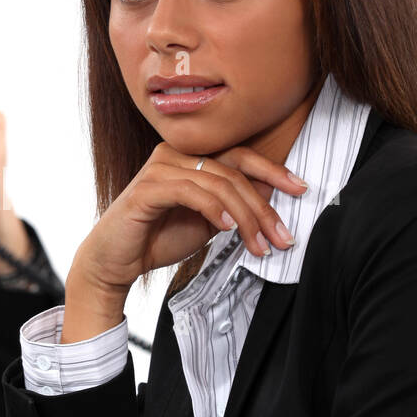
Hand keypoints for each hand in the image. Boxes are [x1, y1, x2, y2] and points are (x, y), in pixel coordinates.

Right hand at [63, 144, 307, 338]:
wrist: (116, 262)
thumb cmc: (157, 239)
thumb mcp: (207, 222)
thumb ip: (232, 206)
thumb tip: (271, 198)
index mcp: (189, 157)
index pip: (239, 155)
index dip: (273, 170)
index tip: (301, 188)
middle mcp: (174, 155)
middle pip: (233, 170)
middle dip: (263, 206)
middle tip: (281, 236)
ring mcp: (159, 168)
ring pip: (217, 183)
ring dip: (245, 217)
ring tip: (258, 245)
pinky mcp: (147, 188)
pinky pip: (191, 191)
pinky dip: (214, 209)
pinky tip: (227, 228)